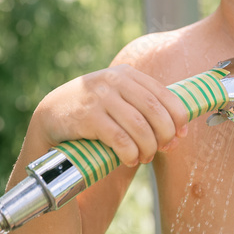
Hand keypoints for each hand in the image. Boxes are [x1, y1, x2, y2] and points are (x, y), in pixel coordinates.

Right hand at [34, 64, 189, 167]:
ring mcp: (100, 96)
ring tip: (144, 158)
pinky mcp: (87, 116)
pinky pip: (119, 138)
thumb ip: (145, 110)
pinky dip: (130, 153)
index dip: (178, 116)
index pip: (163, 93)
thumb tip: (181, 133)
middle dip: (164, 134)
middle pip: (154, 110)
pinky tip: (129, 159)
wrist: (52, 114)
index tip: (181, 134)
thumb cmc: (94, 111)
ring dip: (148, 147)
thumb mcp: (118, 99)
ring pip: (139, 126)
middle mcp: (115, 80)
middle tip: (162, 149)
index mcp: (127, 74)